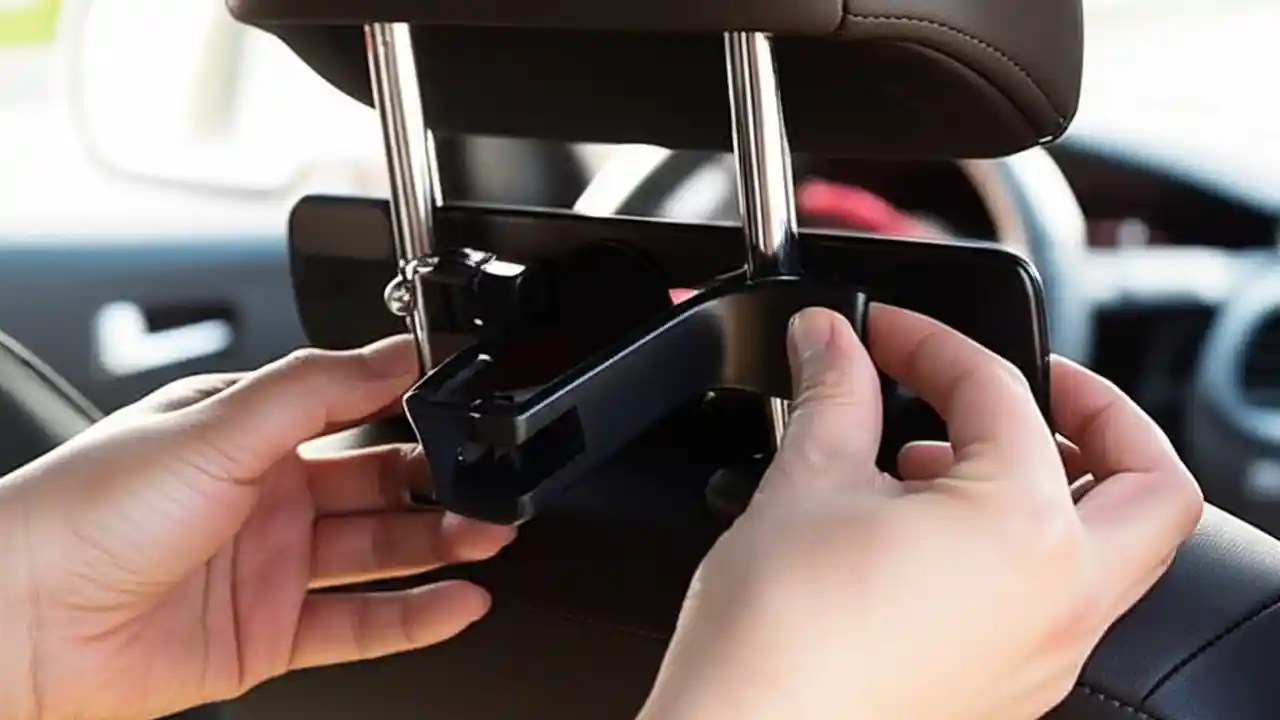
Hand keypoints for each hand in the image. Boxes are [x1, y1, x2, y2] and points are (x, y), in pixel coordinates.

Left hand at [0, 338, 515, 719]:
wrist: (19, 623)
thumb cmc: (83, 513)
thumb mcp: (215, 426)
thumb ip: (314, 389)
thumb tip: (394, 352)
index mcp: (248, 433)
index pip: (352, 408)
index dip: (410, 404)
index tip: (466, 396)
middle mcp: (265, 498)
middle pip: (378, 484)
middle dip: (440, 480)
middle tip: (491, 479)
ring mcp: (269, 569)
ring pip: (379, 553)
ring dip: (440, 543)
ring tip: (490, 533)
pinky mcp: (269, 636)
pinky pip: (360, 625)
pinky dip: (415, 617)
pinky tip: (456, 601)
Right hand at [642, 306, 1202, 719]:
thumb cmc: (779, 639)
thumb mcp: (807, 483)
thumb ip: (834, 394)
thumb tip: (831, 341)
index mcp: (1023, 529)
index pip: (1001, 394)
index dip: (932, 345)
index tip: (881, 334)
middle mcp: (1059, 597)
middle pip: (1148, 483)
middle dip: (1099, 415)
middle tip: (1033, 383)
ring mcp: (1043, 652)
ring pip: (1115, 551)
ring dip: (1064, 485)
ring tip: (958, 460)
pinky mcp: (1010, 687)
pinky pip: (1058, 600)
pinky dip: (1026, 548)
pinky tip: (936, 532)